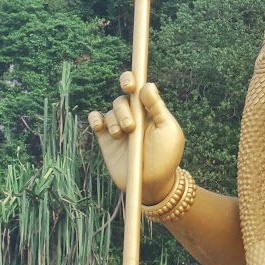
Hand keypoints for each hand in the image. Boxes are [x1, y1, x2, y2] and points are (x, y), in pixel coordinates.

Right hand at [88, 73, 184, 204]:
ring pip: (110, 111)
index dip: (130, 80)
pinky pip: (96, 120)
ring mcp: (119, 127)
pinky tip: (101, 127)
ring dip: (115, 120)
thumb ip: (158, 108)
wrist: (152, 184)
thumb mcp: (168, 131)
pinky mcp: (106, 139)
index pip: (138, 87)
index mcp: (149, 110)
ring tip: (123, 135)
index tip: (130, 87)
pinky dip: (95, 119)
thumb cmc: (166, 157)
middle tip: (131, 127)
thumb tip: (148, 85)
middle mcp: (133, 115)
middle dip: (124, 109)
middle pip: (122, 99)